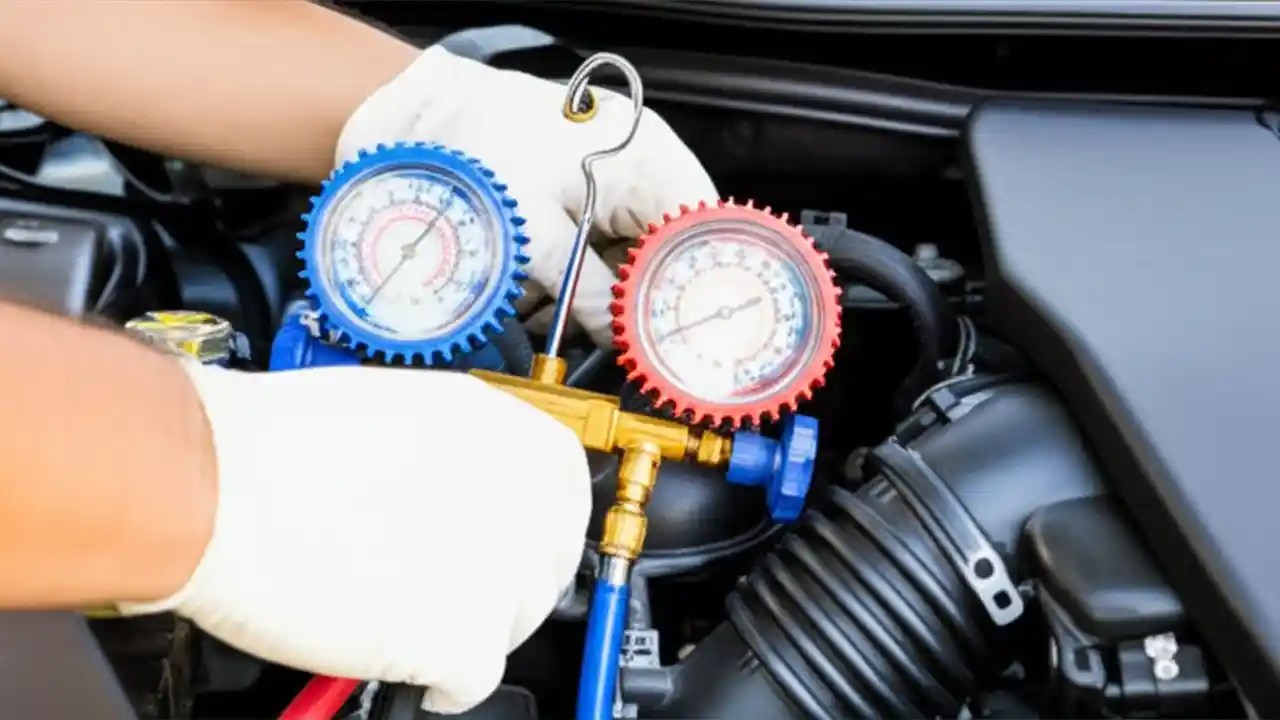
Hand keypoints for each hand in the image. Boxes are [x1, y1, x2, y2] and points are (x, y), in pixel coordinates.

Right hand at [117, 362, 590, 714]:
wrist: (216, 485)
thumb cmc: (276, 441)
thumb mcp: (401, 413)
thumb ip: (454, 453)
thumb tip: (461, 492)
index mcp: (504, 430)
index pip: (567, 485)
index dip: (542, 521)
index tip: (522, 540)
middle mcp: (516, 495)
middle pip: (549, 560)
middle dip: (513, 583)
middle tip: (465, 591)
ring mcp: (496, 568)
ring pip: (518, 621)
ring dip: (479, 630)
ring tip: (424, 624)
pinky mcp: (460, 634)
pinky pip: (475, 679)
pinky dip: (447, 685)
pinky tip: (417, 671)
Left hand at [336, 45, 717, 346]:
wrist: (412, 113)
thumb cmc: (472, 154)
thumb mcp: (534, 242)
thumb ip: (589, 296)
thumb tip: (621, 339)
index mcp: (645, 160)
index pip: (698, 238)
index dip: (682, 291)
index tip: (656, 334)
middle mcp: (639, 155)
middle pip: (663, 246)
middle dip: (626, 294)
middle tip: (594, 330)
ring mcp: (610, 162)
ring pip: (625, 244)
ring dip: (591, 283)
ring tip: (544, 306)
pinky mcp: (578, 172)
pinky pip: (593, 229)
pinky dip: (569, 261)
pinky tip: (534, 283)